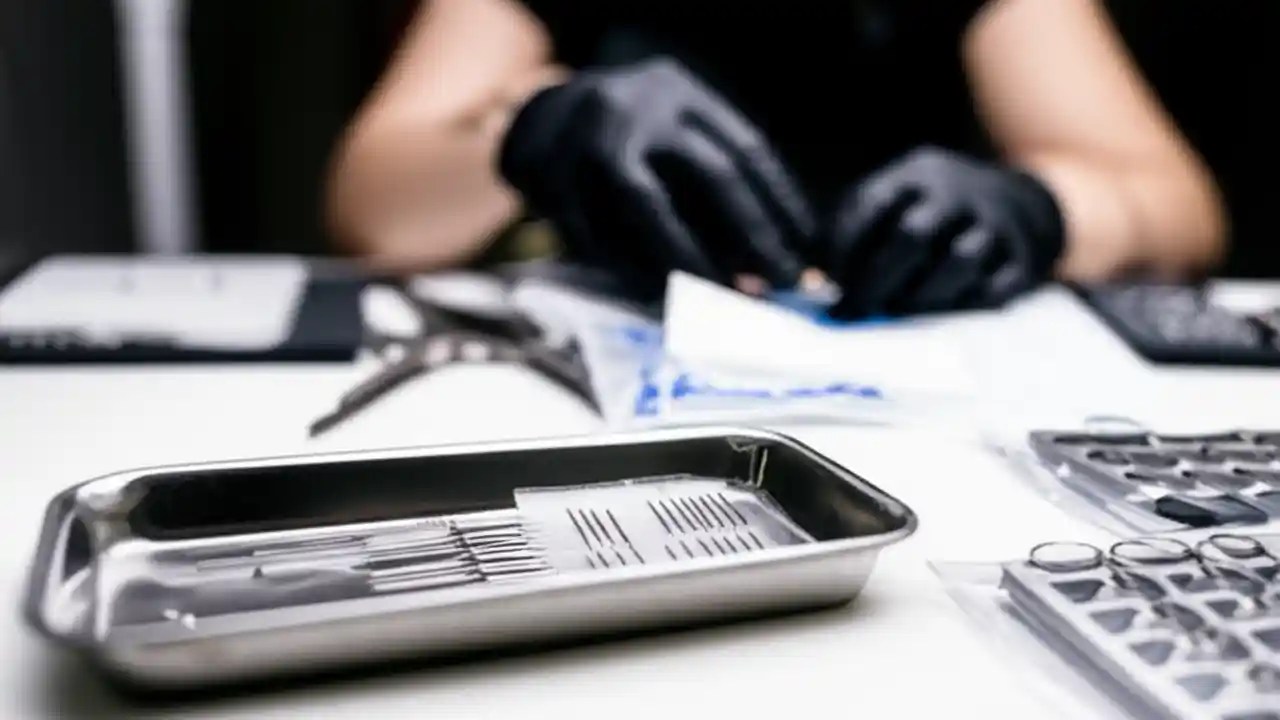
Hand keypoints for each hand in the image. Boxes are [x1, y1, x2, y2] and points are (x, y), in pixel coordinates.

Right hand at [497, 57, 814, 296]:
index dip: (782, 207)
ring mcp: (591, 139)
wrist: (532, 117)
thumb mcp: (668, 131)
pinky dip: (633, 269)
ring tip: (720, 300)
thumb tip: (768, 254)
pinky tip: (660, 294)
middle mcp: (640, 109)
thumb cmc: (624, 138)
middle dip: (752, 237)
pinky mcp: (550, 177)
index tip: (806, 254)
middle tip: (775, 285)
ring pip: (652, 208)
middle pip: (713, 174)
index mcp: (679, 92)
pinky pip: (600, 235)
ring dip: (691, 261)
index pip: (746, 150)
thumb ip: (710, 176)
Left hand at [823, 146, 1064, 317]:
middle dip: (877, 278)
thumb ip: (856, 232)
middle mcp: (958, 192)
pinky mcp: (1021, 258)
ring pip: (958, 260)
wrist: (1020, 204)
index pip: (871, 204)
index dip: (846, 247)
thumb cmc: (934, 213)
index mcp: (918, 173)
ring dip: (920, 297)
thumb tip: (816, 288)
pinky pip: (993, 289)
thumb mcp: (899, 199)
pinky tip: (941, 312)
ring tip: (898, 311)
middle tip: (857, 308)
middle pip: (913, 234)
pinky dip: (962, 306)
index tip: (832, 280)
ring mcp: (995, 223)